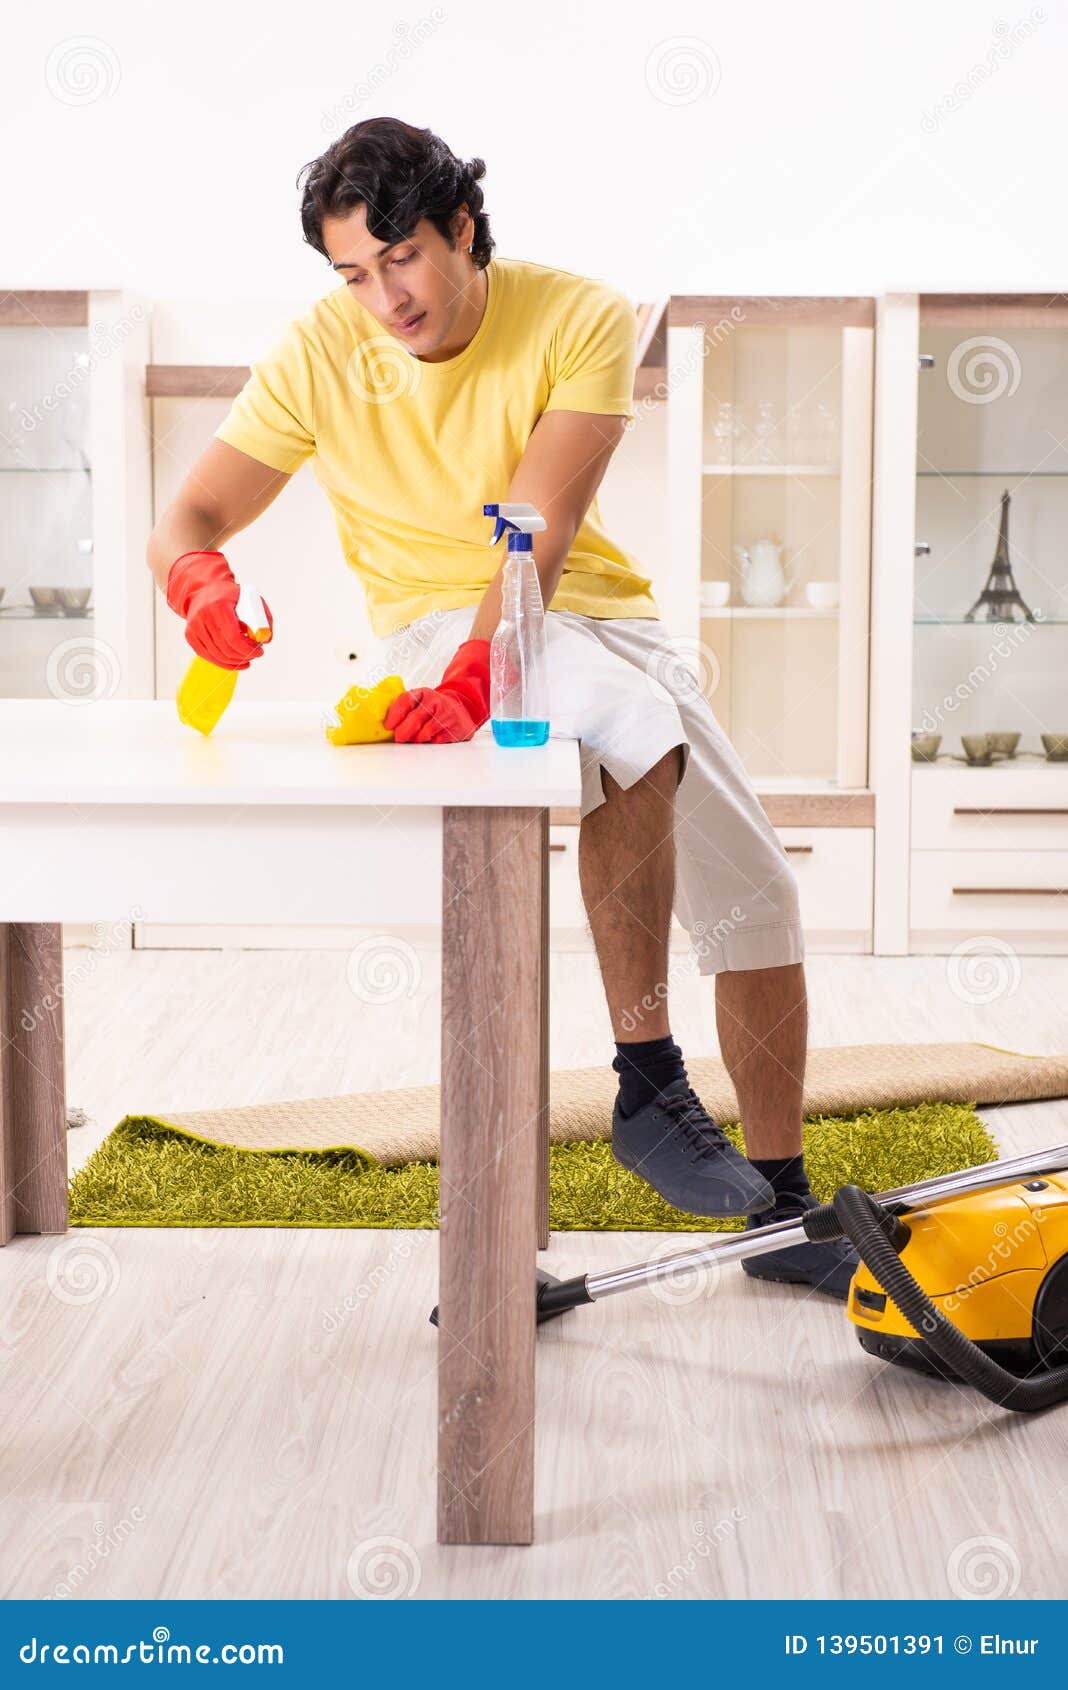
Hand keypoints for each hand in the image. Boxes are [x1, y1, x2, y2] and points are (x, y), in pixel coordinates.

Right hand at [166, 550, 272, 669]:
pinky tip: (233, 661)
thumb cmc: (230, 596)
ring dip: (234, 661)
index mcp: (219, 606)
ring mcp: (194, 627)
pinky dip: (222, 662)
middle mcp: (203, 616)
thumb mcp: (250, 598)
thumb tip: (266, 639)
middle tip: (254, 655)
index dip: (248, 649)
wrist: (204, 590)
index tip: (260, 651)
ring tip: (245, 658)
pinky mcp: (190, 635)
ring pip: (217, 655)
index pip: (233, 637)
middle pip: (226, 648)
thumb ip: (263, 616)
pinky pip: (207, 655)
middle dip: (243, 656)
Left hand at [384, 639, 491, 743]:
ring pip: (425, 733)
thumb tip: (384, 725)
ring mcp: (445, 715)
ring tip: (415, 738)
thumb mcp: (420, 702)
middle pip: (415, 719)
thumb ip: (404, 709)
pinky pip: (435, 740)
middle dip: (403, 732)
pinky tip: (430, 738)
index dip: (395, 714)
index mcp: (422, 693)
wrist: (462, 711)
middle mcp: (435, 702)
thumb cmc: (433, 709)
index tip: (388, 725)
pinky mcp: (453, 729)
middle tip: (398, 738)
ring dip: (416, 739)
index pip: (406, 700)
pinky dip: (429, 742)